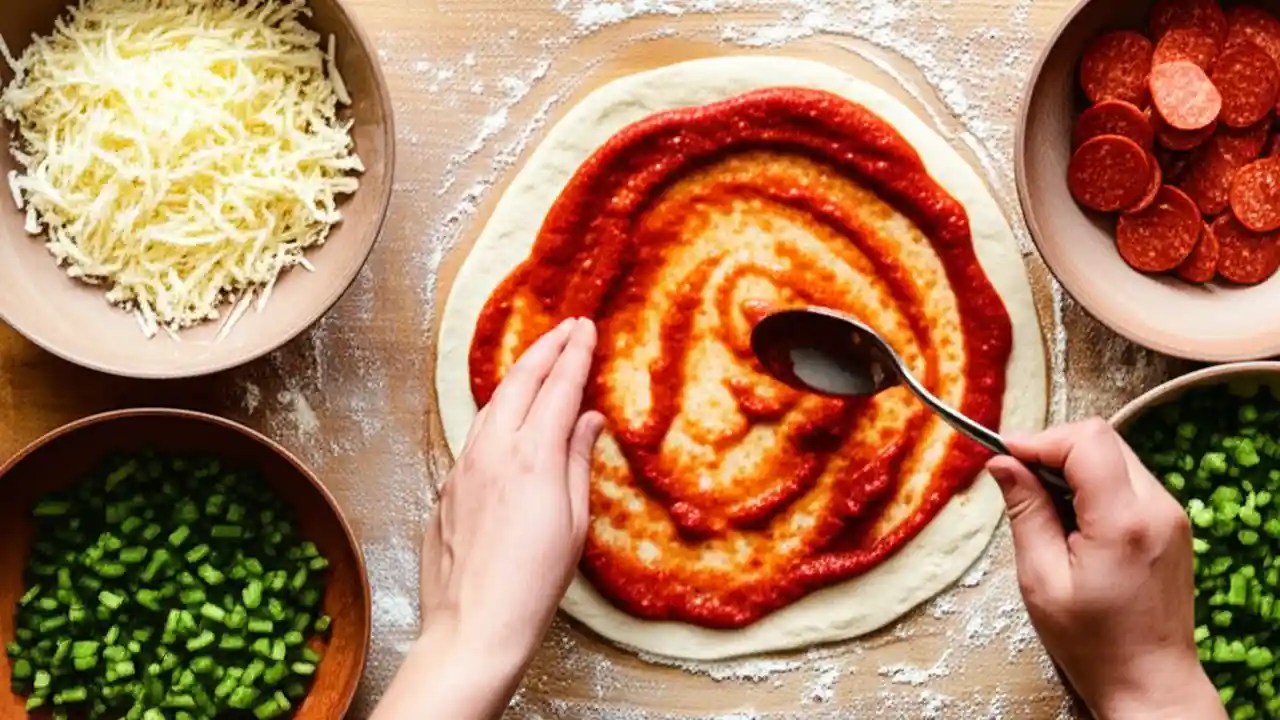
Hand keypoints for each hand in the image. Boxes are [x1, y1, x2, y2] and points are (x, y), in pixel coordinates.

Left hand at [373, 318, 602, 719]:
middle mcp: (492, 452)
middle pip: (519, 382)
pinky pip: (475, 437)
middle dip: (545, 348)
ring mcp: (463, 468)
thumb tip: (586, 420)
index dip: (575, 354)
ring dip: (518, 377)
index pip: (558, 388)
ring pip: (491, 405)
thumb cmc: (534, 585)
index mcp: (532, 457)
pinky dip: (497, 415)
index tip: (586, 329)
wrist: (473, 627)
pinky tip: (508, 420)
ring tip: (539, 362)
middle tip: (567, 328)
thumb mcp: (572, 523)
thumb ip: (576, 462)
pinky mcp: (447, 490)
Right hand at [987, 419, 1224, 719]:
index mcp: (1124, 522)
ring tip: (1046, 506)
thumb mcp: (1041, 579)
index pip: (1086, 442)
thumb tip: (1002, 463)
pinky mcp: (1172, 524)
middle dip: (1054, 449)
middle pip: (1103, 440)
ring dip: (1074, 466)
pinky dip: (1095, 484)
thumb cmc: (1092, 642)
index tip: (1005, 457)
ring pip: (1116, 455)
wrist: (1150, 680)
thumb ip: (1026, 512)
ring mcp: (1172, 514)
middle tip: (1020, 479)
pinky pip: (1129, 480)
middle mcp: (1158, 508)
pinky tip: (1075, 519)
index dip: (1039, 440)